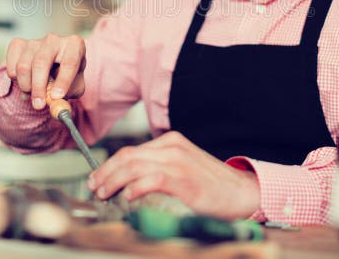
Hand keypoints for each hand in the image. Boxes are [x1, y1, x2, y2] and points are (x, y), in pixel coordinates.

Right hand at [5, 35, 85, 110]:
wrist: (53, 64)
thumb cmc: (67, 75)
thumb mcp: (75, 85)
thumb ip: (69, 94)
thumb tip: (56, 102)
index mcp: (74, 45)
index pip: (69, 62)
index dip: (63, 81)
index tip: (56, 96)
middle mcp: (54, 39)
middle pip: (41, 62)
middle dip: (38, 87)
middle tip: (39, 105)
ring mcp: (34, 41)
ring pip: (23, 66)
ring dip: (26, 86)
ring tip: (33, 94)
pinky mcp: (18, 44)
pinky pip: (11, 65)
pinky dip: (15, 79)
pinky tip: (25, 81)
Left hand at [88, 131, 259, 219]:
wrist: (243, 193)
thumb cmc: (213, 186)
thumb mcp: (184, 168)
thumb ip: (160, 168)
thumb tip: (130, 181)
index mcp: (172, 142)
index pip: (131, 151)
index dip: (109, 165)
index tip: (97, 177)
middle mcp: (173, 148)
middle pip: (128, 156)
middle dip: (105, 172)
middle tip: (94, 187)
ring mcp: (178, 162)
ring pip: (134, 166)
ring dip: (113, 181)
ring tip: (104, 194)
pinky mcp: (184, 180)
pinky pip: (152, 179)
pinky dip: (135, 187)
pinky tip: (127, 196)